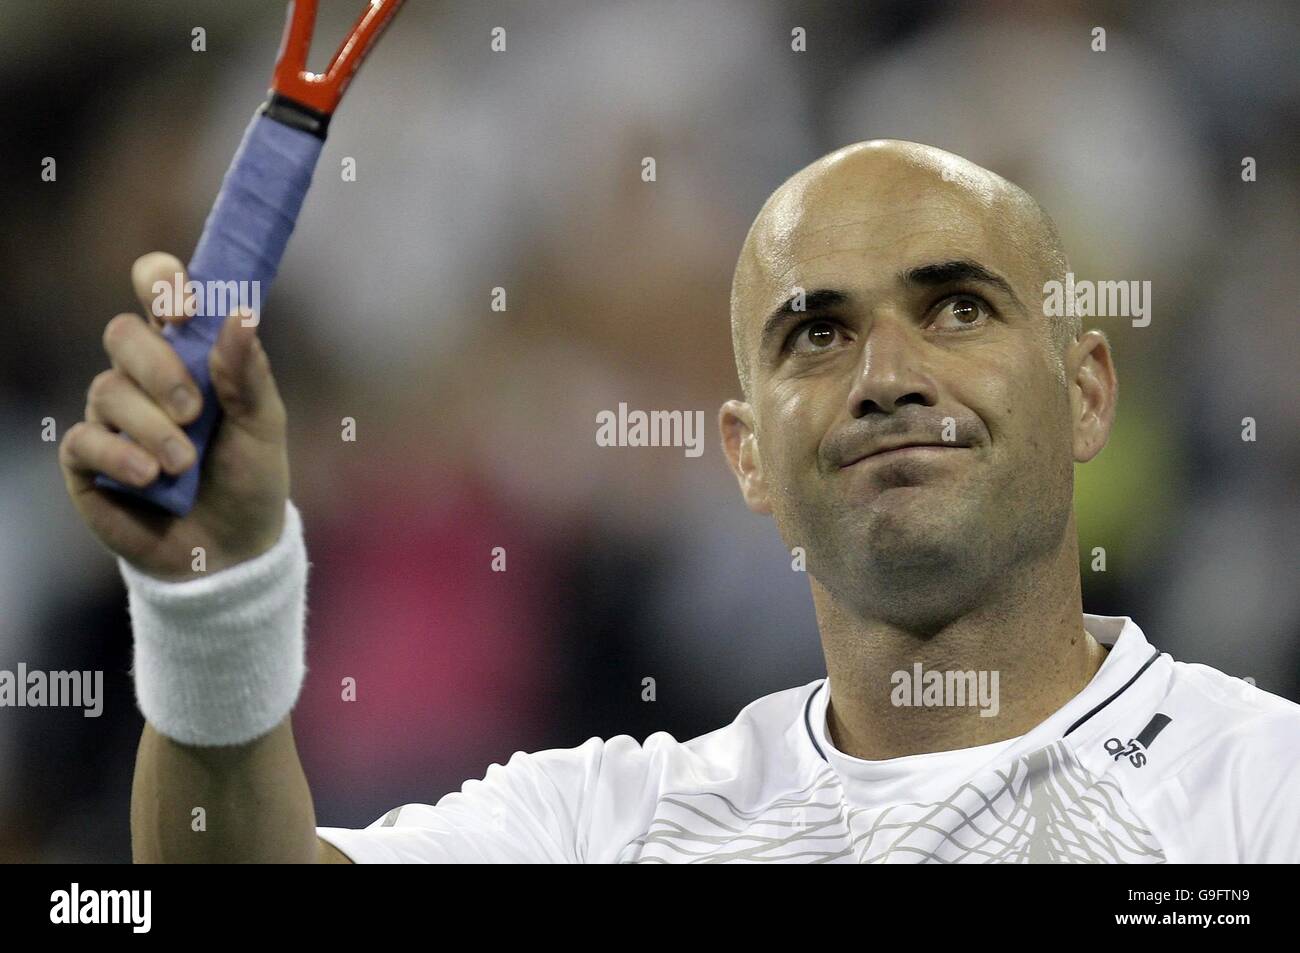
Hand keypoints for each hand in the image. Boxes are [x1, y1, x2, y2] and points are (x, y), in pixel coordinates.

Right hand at [60, 252, 290, 579]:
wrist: (233, 549)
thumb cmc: (250, 478)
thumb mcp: (264, 426)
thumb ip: (248, 373)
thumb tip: (240, 313)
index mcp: (188, 353)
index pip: (158, 292)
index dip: (162, 284)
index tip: (185, 305)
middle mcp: (143, 376)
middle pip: (122, 333)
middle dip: (158, 368)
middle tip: (194, 410)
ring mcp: (111, 416)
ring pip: (107, 389)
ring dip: (151, 427)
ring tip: (184, 463)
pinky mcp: (87, 459)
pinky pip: (86, 438)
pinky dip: (120, 455)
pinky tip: (150, 478)